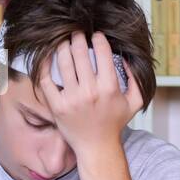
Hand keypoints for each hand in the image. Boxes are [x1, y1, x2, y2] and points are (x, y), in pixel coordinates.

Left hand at [38, 31, 144, 158]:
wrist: (96, 147)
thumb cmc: (114, 124)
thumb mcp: (134, 102)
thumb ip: (135, 80)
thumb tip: (125, 58)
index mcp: (109, 88)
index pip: (102, 53)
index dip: (98, 39)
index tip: (95, 35)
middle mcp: (90, 91)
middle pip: (80, 53)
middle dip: (77, 38)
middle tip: (76, 33)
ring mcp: (72, 98)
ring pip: (63, 62)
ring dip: (62, 46)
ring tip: (63, 41)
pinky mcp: (57, 105)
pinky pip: (46, 79)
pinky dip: (45, 65)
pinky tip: (47, 56)